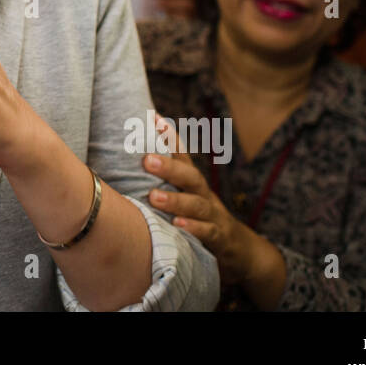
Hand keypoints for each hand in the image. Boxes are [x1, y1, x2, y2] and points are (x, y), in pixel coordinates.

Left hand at [141, 116, 256, 285]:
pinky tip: (177, 225)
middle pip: (189, 176)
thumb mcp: (182, 195)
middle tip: (147, 160)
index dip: (170, 137)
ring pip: (196, 205)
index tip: (154, 118)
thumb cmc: (197, 215)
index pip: (182, 155)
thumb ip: (161, 180)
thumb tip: (130, 161)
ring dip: (175, 200)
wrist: (236, 246)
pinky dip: (193, 228)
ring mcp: (212, 214)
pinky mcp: (217, 237)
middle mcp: (202, 193)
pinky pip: (207, 232)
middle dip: (169, 167)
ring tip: (154, 196)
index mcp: (192, 181)